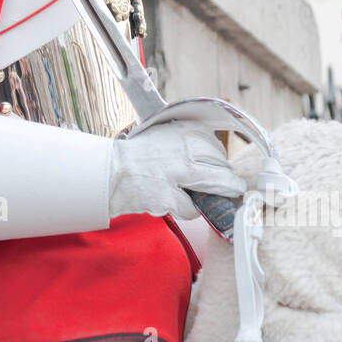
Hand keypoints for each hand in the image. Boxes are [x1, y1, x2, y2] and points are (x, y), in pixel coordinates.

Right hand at [109, 121, 246, 220]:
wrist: (109, 171)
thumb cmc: (134, 155)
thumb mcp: (162, 134)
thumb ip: (186, 141)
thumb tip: (211, 154)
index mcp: (183, 131)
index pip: (216, 146)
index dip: (221, 160)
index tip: (220, 166)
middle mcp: (184, 150)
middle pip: (222, 167)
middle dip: (229, 181)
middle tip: (232, 187)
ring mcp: (177, 174)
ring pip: (215, 186)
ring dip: (217, 195)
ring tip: (215, 198)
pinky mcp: (168, 197)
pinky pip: (192, 208)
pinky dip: (188, 209)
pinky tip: (179, 203)